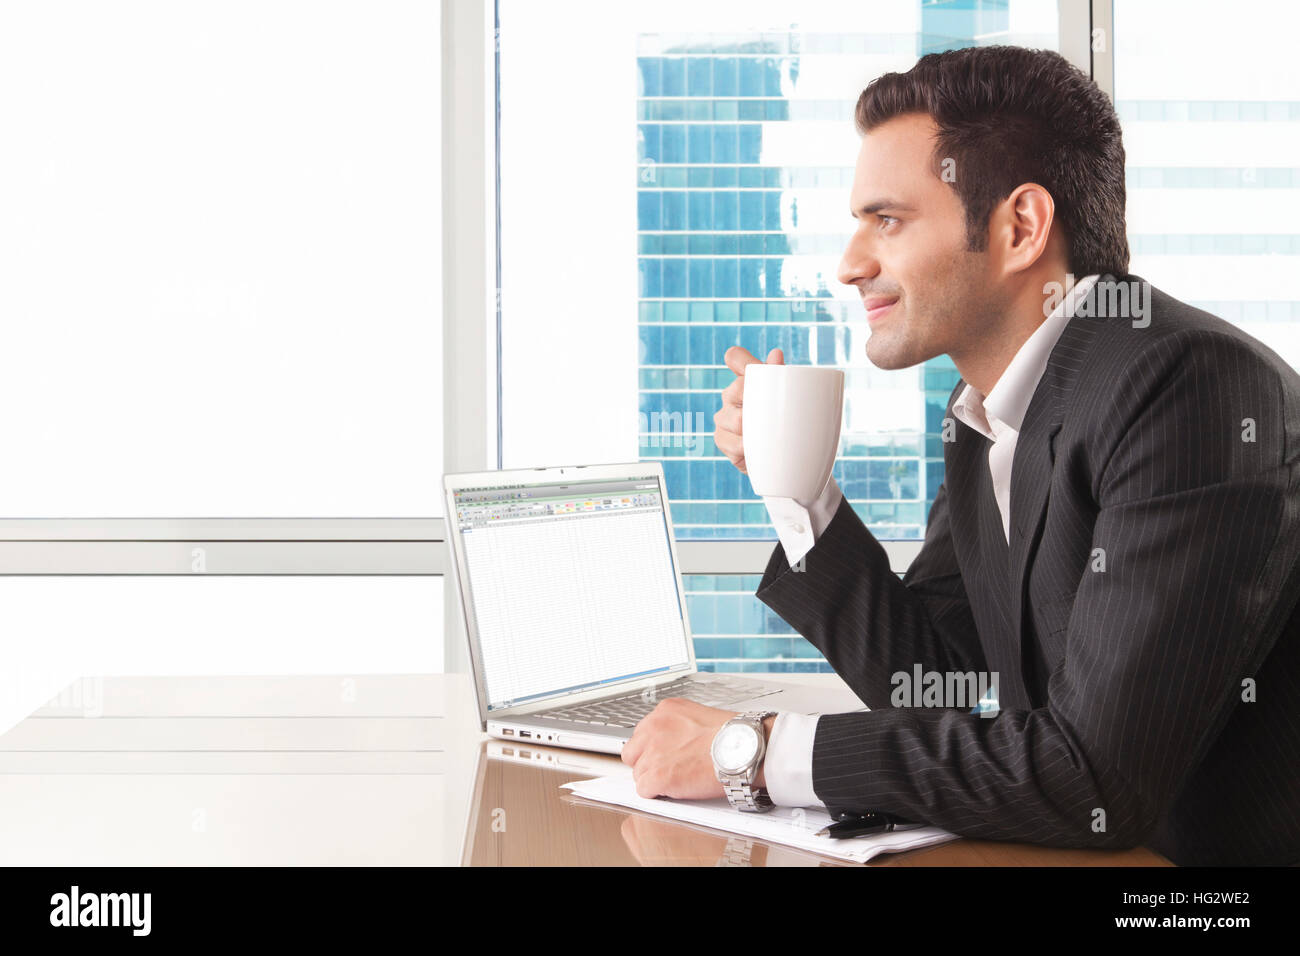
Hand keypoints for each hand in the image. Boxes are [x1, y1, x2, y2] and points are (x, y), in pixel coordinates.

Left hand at [621, 698, 775, 799]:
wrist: (744, 749)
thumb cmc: (734, 736)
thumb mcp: (700, 716)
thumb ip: (680, 726)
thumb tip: (675, 741)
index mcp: (665, 711)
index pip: (642, 733)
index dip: (654, 748)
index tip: (665, 754)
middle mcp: (654, 728)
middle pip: (633, 753)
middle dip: (647, 763)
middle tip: (669, 769)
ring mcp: (653, 752)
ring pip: (639, 774)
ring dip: (655, 780)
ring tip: (680, 780)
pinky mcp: (658, 776)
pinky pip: (644, 791)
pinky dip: (658, 794)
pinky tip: (677, 789)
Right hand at [713, 346, 783, 474]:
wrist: (787, 454)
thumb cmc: (787, 421)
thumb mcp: (788, 398)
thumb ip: (782, 375)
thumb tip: (776, 354)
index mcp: (745, 379)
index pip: (735, 357)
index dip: (743, 361)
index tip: (759, 369)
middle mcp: (730, 395)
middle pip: (737, 389)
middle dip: (757, 402)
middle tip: (777, 415)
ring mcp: (723, 418)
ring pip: (736, 420)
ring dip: (754, 429)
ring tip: (772, 437)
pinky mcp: (722, 441)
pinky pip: (733, 444)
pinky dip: (749, 448)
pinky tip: (759, 450)